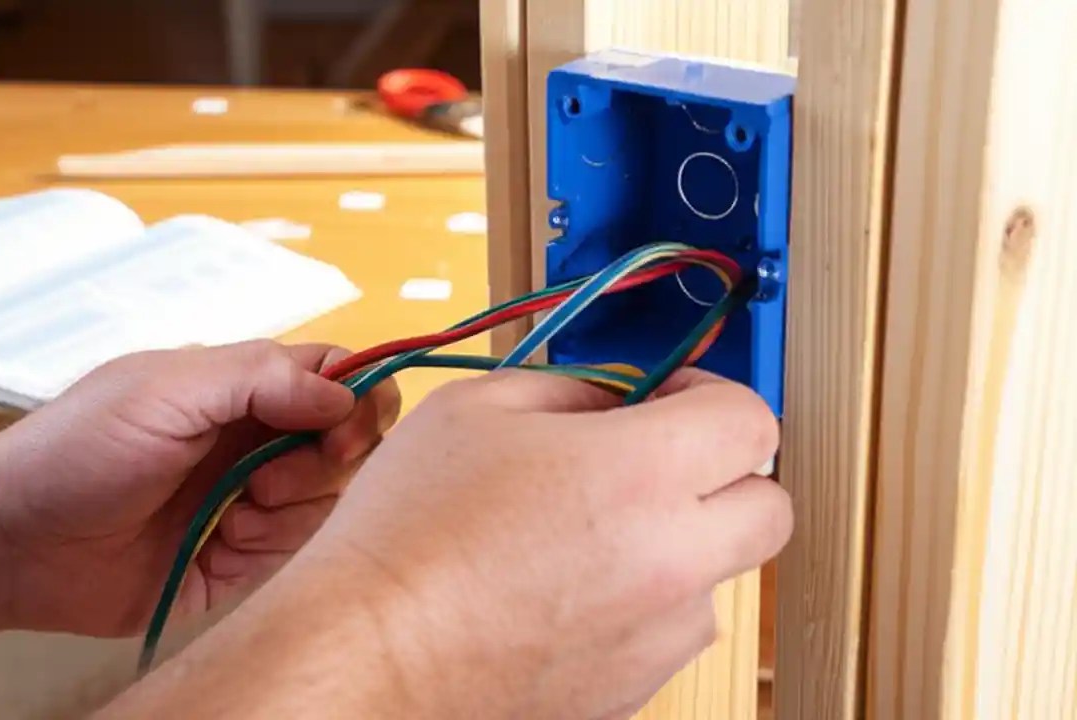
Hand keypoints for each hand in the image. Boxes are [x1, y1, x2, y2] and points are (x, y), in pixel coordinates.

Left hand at [0, 341, 400, 636]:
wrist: (16, 542)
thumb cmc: (81, 448)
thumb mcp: (170, 389)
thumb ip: (263, 378)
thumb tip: (347, 396)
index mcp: (244, 388)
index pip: (339, 378)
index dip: (360, 399)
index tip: (339, 430)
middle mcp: (256, 440)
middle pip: (348, 443)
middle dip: (325, 462)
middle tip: (265, 479)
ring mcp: (251, 502)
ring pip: (327, 501)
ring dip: (291, 507)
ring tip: (233, 511)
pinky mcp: (239, 562)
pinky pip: (294, 556)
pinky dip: (267, 548)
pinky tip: (219, 543)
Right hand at [300, 368, 789, 718]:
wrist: (367, 649)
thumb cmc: (407, 536)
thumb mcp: (475, 408)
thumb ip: (567, 387)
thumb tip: (609, 400)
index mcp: (642, 474)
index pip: (751, 420)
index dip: (713, 396)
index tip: (674, 398)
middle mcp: (670, 561)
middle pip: (769, 508)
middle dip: (726, 476)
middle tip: (662, 463)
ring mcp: (656, 636)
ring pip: (716, 579)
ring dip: (677, 547)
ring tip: (585, 536)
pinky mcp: (630, 689)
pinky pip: (662, 633)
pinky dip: (635, 605)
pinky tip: (560, 590)